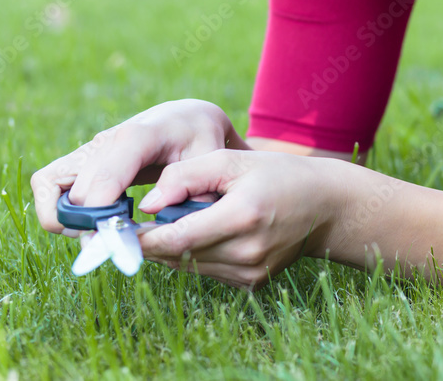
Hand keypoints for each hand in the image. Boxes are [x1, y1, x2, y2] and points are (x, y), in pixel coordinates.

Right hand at [31, 99, 249, 233]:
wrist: (186, 118)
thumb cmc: (200, 138)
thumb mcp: (211, 156)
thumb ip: (192, 186)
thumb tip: (157, 215)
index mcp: (139, 136)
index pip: (105, 176)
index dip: (101, 214)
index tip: (113, 242)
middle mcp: (105, 140)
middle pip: (75, 191)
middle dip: (89, 226)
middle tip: (118, 246)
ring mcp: (88, 150)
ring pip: (50, 187)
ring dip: (66, 220)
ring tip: (105, 234)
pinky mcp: (80, 160)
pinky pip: (49, 186)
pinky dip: (60, 211)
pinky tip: (97, 223)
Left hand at [135, 150, 345, 289]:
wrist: (325, 206)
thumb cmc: (278, 174)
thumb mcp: (233, 160)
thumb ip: (185, 176)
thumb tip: (147, 205)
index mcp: (243, 216)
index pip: (176, 238)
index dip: (141, 237)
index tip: (117, 228)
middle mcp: (247, 251)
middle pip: (178, 255)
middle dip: (151, 240)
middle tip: (132, 224)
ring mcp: (251, 272)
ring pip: (189, 266)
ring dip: (172, 248)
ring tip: (171, 223)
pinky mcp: (252, 283)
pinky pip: (207, 271)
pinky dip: (196, 254)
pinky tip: (204, 233)